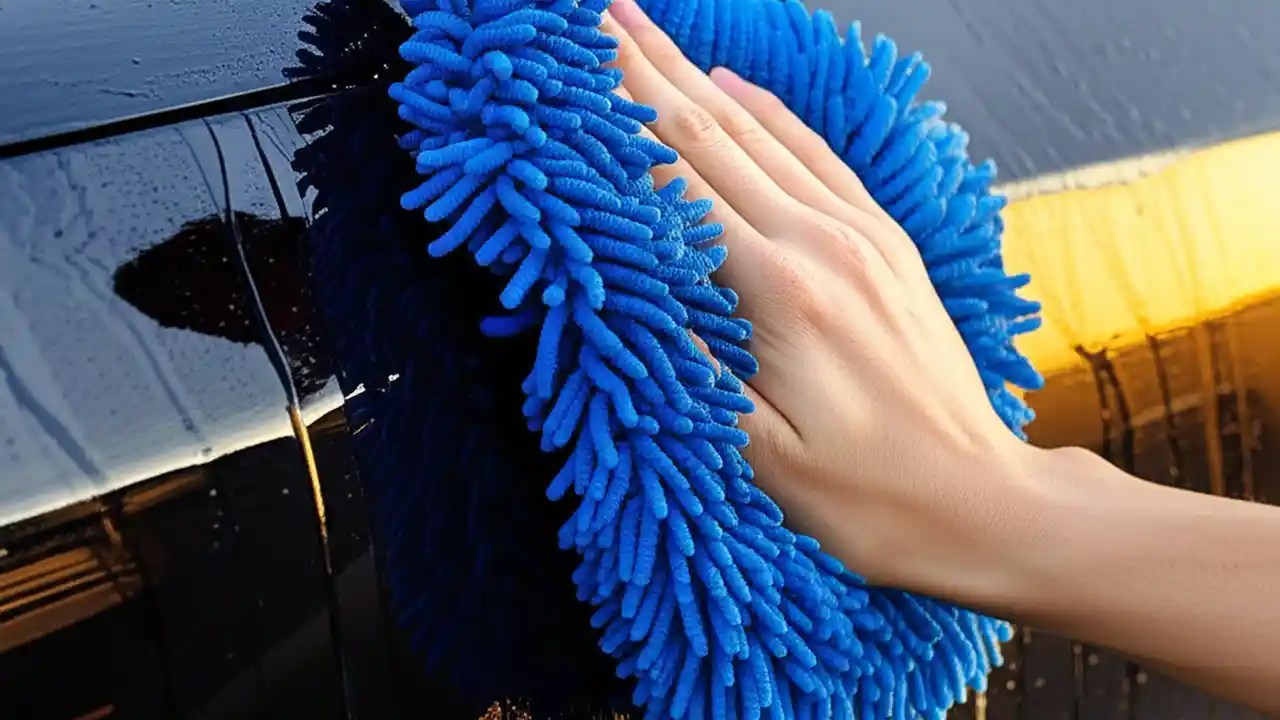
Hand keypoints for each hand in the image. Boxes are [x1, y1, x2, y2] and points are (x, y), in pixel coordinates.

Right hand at [602, 0, 1041, 595]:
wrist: (983, 503)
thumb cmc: (870, 498)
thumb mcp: (758, 455)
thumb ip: (688, 363)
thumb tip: (625, 290)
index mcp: (782, 293)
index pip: (679, 182)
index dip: (622, 120)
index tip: (579, 68)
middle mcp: (824, 244)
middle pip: (714, 137)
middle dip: (648, 71)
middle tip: (601, 17)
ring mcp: (862, 237)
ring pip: (762, 134)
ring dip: (696, 78)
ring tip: (649, 31)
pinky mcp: (885, 246)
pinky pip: (818, 157)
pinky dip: (771, 114)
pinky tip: (738, 85)